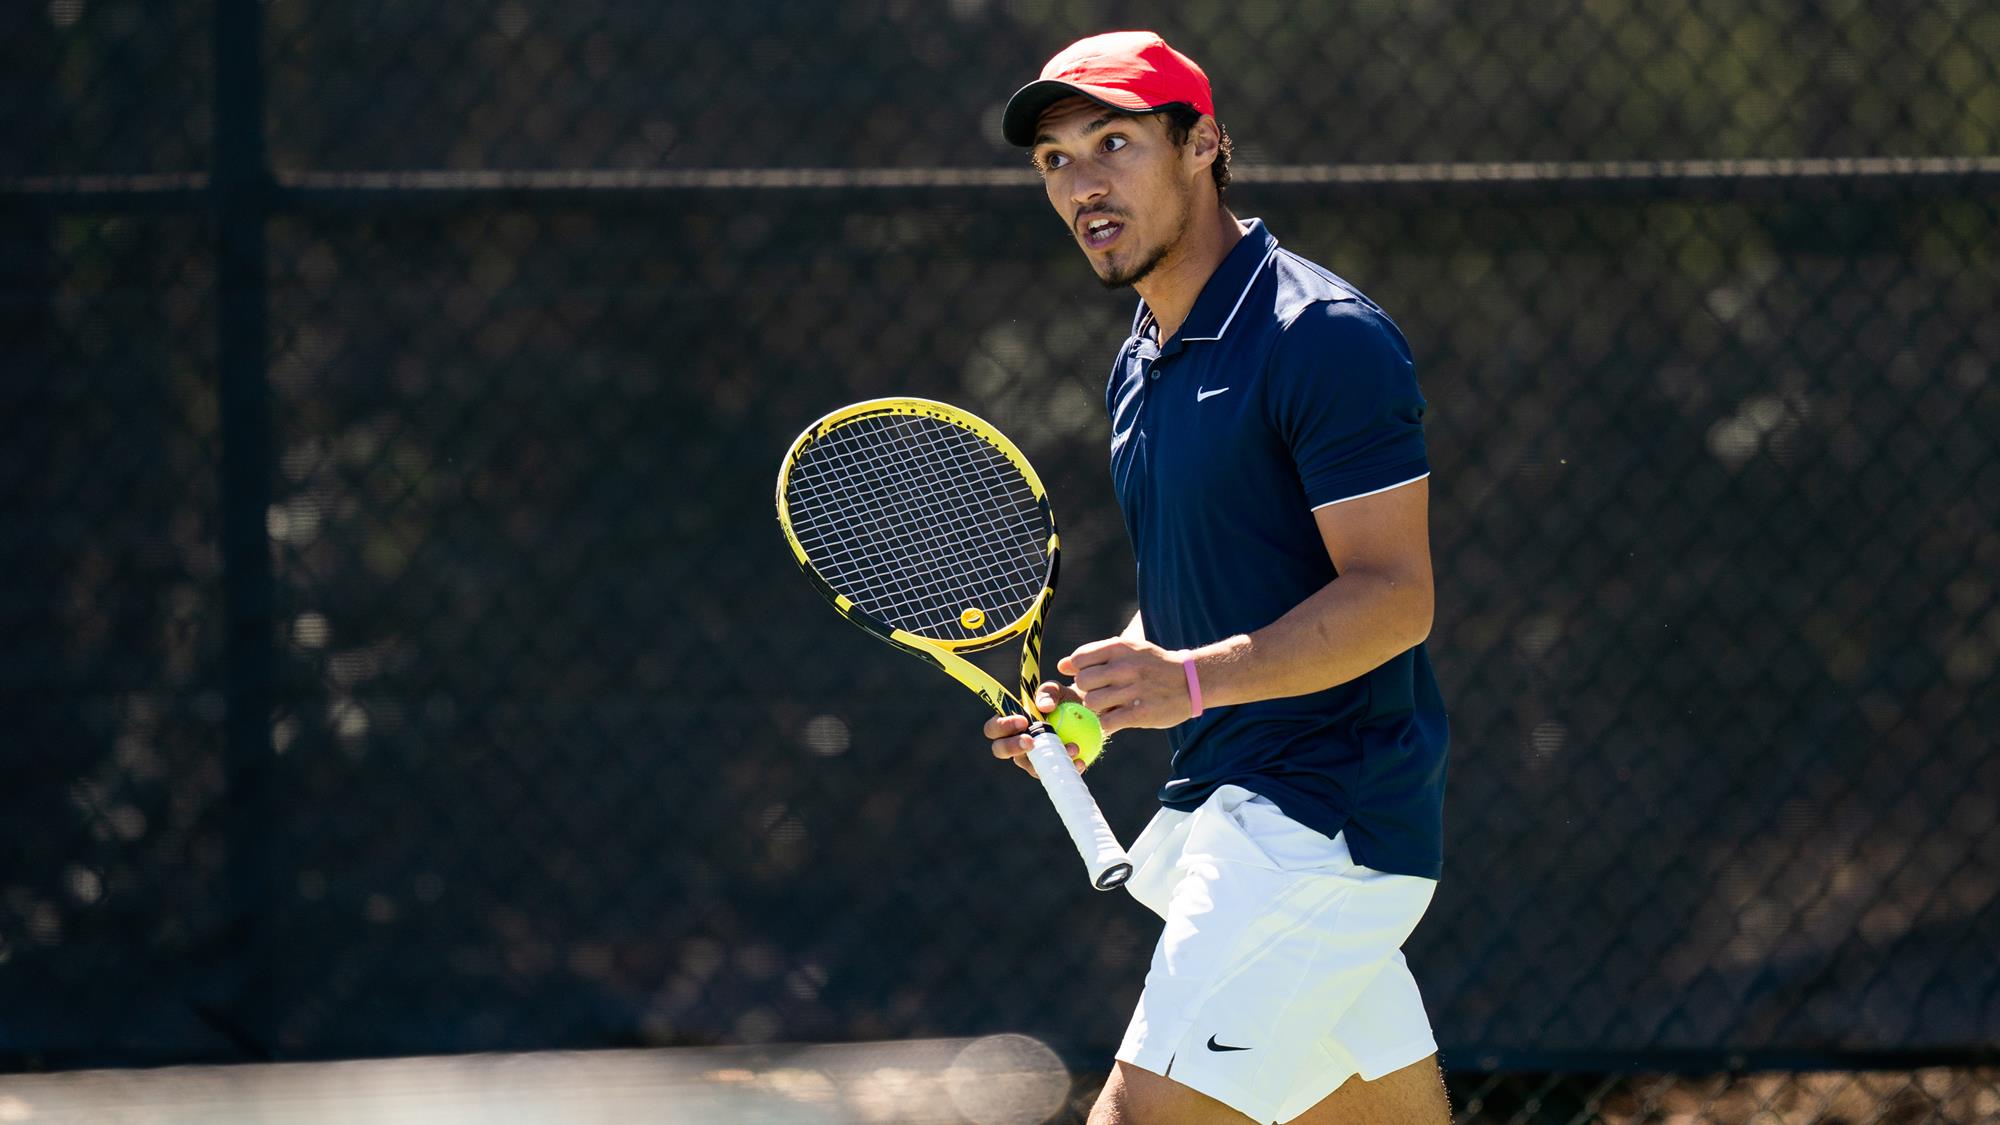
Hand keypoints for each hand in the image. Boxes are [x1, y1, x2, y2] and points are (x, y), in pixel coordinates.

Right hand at [984, 681, 1088, 778]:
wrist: (1086, 716)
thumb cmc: (1063, 700)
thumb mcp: (1057, 690)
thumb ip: (1049, 691)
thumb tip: (1044, 706)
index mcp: (1010, 722)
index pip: (993, 728)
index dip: (1002, 726)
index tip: (1023, 721)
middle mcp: (1016, 742)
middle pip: (1000, 750)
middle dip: (1012, 747)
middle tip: (1031, 742)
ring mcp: (1031, 759)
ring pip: (1029, 766)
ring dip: (1046, 759)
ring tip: (1071, 748)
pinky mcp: (1049, 769)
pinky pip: (1052, 773)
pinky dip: (1066, 767)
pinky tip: (1079, 761)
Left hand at [1060, 637, 1194, 732]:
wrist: (1191, 681)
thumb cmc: (1153, 665)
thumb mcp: (1129, 651)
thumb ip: (1095, 656)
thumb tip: (1061, 665)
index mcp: (1121, 648)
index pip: (1080, 658)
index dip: (1079, 670)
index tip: (1092, 675)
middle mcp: (1125, 667)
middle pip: (1082, 682)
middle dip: (1087, 690)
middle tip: (1101, 692)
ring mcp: (1133, 691)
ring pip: (1091, 703)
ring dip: (1096, 708)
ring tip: (1110, 705)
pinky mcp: (1139, 714)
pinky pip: (1106, 722)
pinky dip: (1107, 722)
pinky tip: (1118, 717)